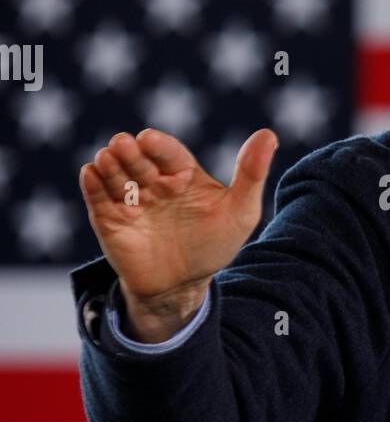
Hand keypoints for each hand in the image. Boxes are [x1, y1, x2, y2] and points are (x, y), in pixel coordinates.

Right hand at [79, 127, 278, 336]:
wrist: (182, 287)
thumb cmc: (214, 245)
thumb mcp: (241, 212)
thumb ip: (251, 174)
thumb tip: (268, 134)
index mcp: (182, 173)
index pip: (169, 152)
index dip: (158, 145)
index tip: (148, 138)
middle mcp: (153, 181)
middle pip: (138, 160)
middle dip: (129, 152)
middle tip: (122, 144)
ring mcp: (130, 199)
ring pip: (115, 175)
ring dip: (109, 164)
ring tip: (107, 158)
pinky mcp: (109, 219)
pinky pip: (97, 198)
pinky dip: (91, 184)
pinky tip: (90, 174)